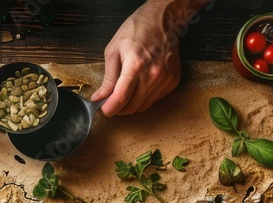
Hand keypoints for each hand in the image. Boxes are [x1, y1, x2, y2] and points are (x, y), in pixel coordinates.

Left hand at [91, 0, 183, 115]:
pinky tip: (141, 83)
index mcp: (135, 65)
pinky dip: (144, 97)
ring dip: (131, 103)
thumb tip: (99, 98)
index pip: (120, 99)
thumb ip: (108, 79)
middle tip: (111, 98)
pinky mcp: (173, 81)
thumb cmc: (136, 31)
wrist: (163, 21)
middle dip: (118, 107)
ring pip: (142, 107)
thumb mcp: (114, 52)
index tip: (103, 110)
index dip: (109, 109)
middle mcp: (153, 75)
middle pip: (131, 107)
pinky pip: (153, 100)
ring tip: (126, 89)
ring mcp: (165, 79)